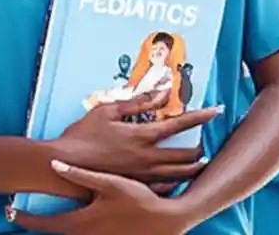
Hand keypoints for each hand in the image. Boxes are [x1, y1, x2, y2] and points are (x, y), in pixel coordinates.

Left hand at [9, 160, 194, 234]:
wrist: (164, 221)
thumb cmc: (137, 200)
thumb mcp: (109, 183)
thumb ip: (80, 175)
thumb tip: (53, 165)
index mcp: (81, 223)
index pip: (45, 224)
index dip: (25, 219)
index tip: (10, 211)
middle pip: (53, 232)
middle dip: (36, 223)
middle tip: (17, 214)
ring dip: (53, 226)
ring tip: (37, 217)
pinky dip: (71, 228)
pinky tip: (66, 220)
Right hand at [53, 89, 220, 186]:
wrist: (62, 166)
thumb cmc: (83, 136)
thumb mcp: (108, 110)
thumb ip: (138, 101)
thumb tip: (162, 90)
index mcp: (142, 136)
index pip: (180, 124)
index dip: (201, 116)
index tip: (216, 110)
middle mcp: (147, 158)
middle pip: (187, 155)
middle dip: (201, 148)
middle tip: (207, 142)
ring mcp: (142, 176)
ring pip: (179, 175)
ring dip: (193, 167)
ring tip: (199, 162)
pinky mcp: (135, 188)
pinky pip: (164, 187)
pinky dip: (175, 181)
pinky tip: (176, 178)